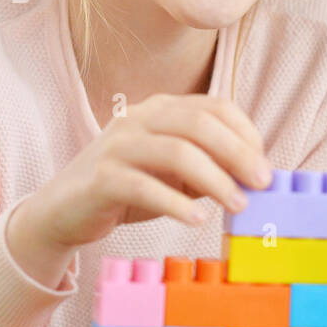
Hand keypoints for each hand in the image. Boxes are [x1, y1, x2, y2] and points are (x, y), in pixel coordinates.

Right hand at [33, 93, 271, 249]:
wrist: (62, 211)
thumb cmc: (128, 190)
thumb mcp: (176, 176)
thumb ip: (209, 169)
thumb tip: (255, 179)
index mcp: (162, 109)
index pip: (215, 107)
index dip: (247, 134)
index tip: (264, 167)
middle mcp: (139, 118)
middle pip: (199, 124)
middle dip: (238, 153)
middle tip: (262, 184)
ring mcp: (117, 145)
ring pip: (176, 151)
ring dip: (215, 179)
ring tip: (238, 205)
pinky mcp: (100, 177)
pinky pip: (144, 186)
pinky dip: (176, 203)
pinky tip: (198, 219)